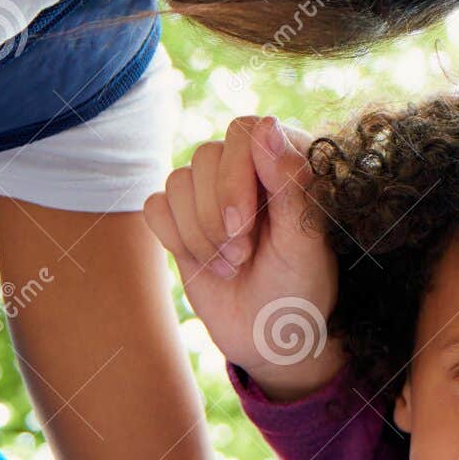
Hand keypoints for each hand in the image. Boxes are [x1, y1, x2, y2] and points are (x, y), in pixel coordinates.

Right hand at [144, 116, 343, 399]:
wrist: (271, 334)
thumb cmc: (300, 284)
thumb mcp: (303, 240)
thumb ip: (289, 181)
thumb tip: (265, 124)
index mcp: (286, 159)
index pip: (243, 132)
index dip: (235, 177)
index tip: (245, 227)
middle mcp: (247, 166)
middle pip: (204, 156)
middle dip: (216, 213)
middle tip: (242, 255)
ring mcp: (211, 191)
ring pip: (176, 182)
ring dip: (199, 233)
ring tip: (232, 265)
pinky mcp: (182, 218)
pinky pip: (155, 206)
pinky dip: (175, 238)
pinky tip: (205, 264)